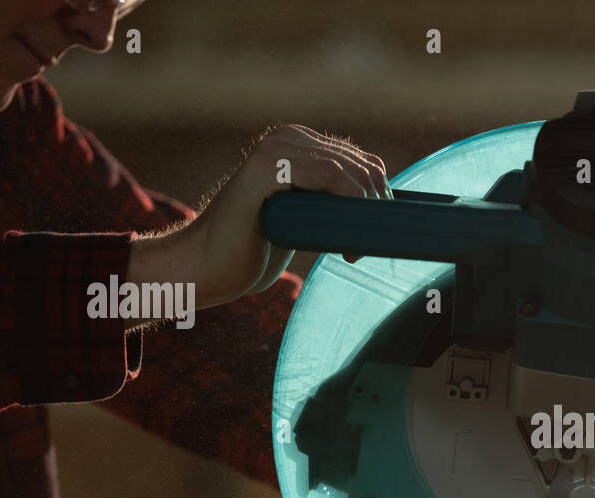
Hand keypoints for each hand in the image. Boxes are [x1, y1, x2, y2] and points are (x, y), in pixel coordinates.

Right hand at [127, 124, 388, 322]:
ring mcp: (275, 146)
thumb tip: (384, 207)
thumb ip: (332, 202)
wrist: (211, 264)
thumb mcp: (305, 217)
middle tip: (371, 246)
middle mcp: (288, 136)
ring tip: (357, 251)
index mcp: (299, 143)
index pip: (363, 161)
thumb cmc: (257, 246)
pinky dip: (348, 209)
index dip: (381, 196)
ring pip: (347, 171)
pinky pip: (326, 176)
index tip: (382, 233)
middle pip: (360, 165)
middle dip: (376, 206)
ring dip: (363, 213)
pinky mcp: (266, 166)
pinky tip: (347, 246)